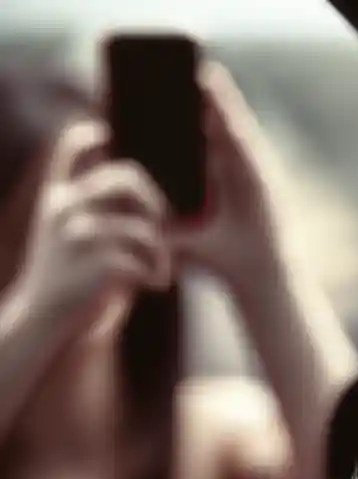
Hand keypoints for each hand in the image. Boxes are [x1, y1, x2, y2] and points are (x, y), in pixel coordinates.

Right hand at [8, 120, 169, 344]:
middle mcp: (64, 207)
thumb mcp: (70, 234)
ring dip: (163, 251)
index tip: (110, 134)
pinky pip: (144, 259)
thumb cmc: (68, 275)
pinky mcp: (94, 263)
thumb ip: (97, 209)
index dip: (92, 135)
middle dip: (156, 202)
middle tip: (166, 227)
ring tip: (163, 269)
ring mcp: (78, 234)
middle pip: (128, 178)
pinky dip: (157, 273)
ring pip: (144, 228)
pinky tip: (156, 285)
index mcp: (58, 196)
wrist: (42, 317)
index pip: (71, 149)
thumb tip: (141, 189)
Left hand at [169, 63, 282, 293]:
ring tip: (196, 69)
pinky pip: (241, 135)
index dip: (178, 119)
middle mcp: (234, 173)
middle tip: (175, 71)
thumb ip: (153, 222)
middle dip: (196, 101)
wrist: (258, 278)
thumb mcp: (176, 235)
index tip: (155, 95)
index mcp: (215, 183)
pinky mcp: (261, 172)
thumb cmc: (219, 260)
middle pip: (212, 128)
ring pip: (229, 125)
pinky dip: (229, 110)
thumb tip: (117, 214)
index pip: (195, 143)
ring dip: (215, 97)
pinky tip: (214, 88)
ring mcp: (251, 171)